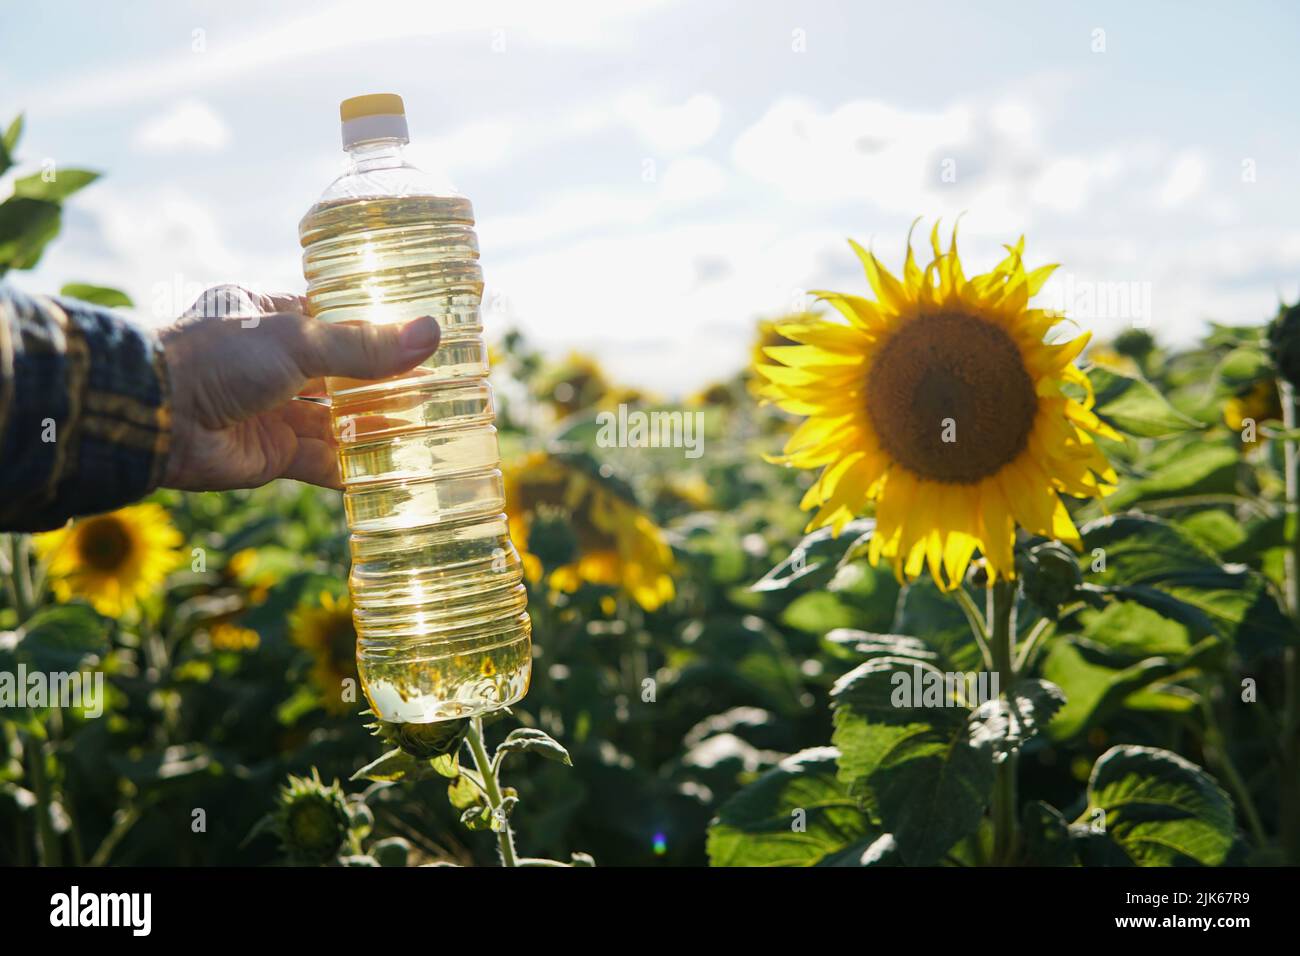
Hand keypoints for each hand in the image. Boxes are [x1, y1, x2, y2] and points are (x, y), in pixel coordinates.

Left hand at [160, 285, 439, 490]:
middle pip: (342, 376)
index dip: (376, 332)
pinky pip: (322, 462)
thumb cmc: (219, 359)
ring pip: (337, 420)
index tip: (423, 340)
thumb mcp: (298, 342)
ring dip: (375, 427)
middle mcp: (271, 365)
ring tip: (428, 429)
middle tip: (438, 388)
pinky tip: (394, 470)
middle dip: (384, 384)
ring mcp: (273, 411)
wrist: (160, 417)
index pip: (334, 322)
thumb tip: (432, 335)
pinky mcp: (272, 455)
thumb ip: (363, 348)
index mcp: (269, 319)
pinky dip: (354, 467)